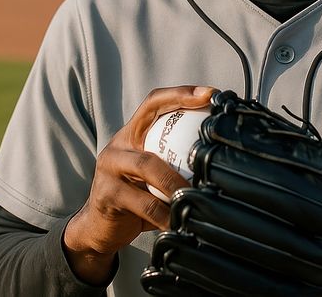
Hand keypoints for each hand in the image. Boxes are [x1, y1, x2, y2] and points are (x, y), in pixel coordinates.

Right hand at [62, 85, 214, 284]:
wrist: (99, 228)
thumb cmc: (138, 197)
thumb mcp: (154, 173)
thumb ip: (175, 160)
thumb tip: (222, 153)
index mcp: (132, 134)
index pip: (154, 102)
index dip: (181, 94)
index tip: (211, 94)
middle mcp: (118, 145)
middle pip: (150, 126)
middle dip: (183, 129)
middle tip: (211, 144)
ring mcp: (110, 168)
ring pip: (148, 165)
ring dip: (177, 179)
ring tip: (198, 190)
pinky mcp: (107, 195)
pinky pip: (144, 203)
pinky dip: (166, 213)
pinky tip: (182, 221)